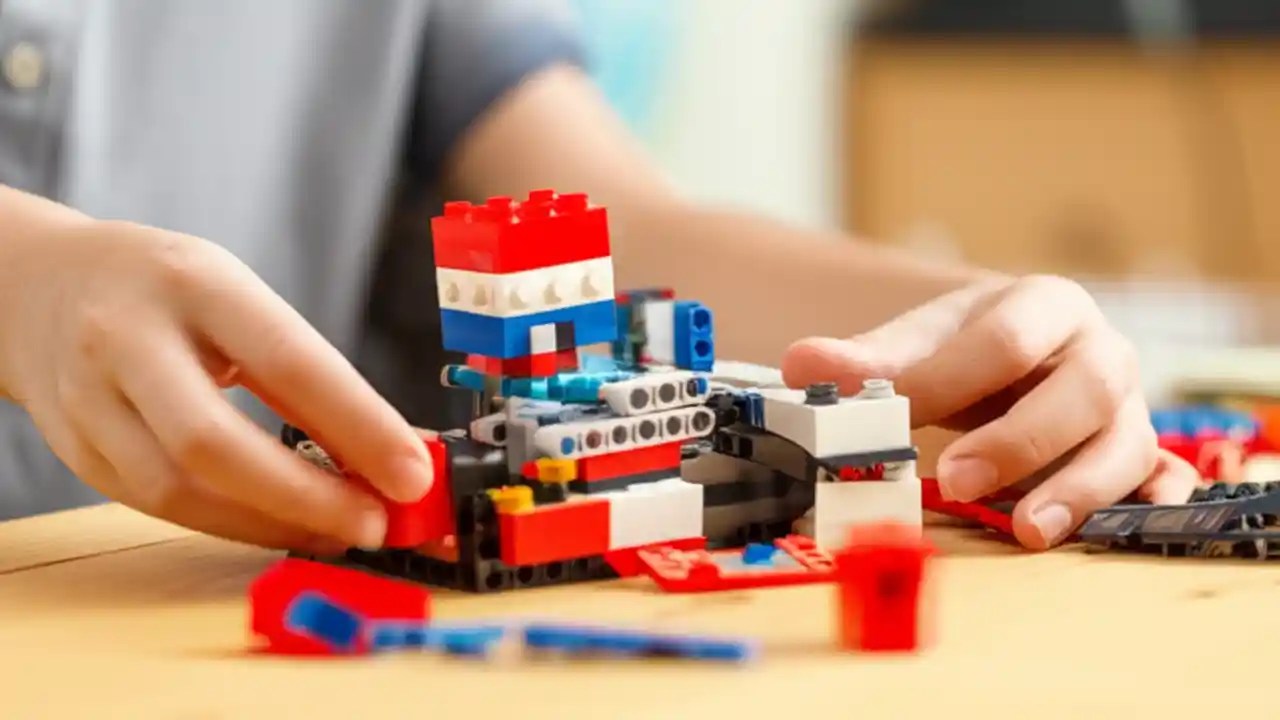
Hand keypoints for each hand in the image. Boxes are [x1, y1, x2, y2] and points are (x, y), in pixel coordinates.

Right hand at [0, 214, 432, 552]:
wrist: (39, 286)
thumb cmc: (168, 291)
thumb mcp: (239, 297)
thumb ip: (307, 369)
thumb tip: (392, 449)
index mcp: (194, 283)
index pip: (288, 361)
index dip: (358, 426)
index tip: (414, 473)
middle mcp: (129, 339)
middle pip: (215, 443)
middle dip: (308, 497)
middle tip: (376, 523)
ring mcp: (89, 400)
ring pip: (180, 491)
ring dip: (274, 524)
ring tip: (342, 531)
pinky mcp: (77, 451)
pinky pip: (160, 507)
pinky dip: (232, 525)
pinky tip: (282, 526)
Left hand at [780, 274, 1199, 548]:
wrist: (1017, 354)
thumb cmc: (968, 349)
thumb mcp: (921, 342)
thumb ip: (866, 360)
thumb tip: (801, 366)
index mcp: (1044, 306)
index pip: (1005, 340)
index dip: (952, 381)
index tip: (899, 416)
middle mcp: (1099, 351)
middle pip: (1082, 390)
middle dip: (1020, 440)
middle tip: (956, 481)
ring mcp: (1127, 405)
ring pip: (1125, 442)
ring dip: (1078, 489)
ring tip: (1026, 531)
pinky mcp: (1139, 452)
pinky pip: (1161, 477)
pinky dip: (1151, 500)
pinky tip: (1123, 525)